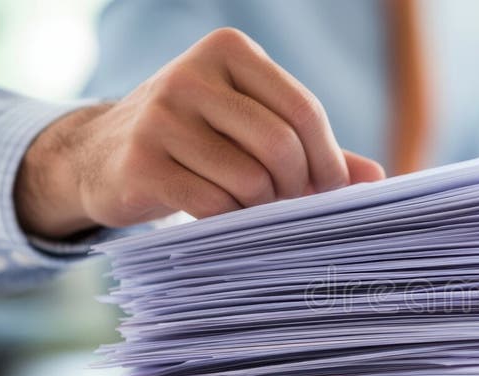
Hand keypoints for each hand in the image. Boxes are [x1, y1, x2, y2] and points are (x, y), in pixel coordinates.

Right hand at [14, 27, 383, 238]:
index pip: (304, 110)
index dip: (328, 160)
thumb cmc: (197, 139)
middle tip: (292, 205)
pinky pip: (213, 204)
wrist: (102, 154)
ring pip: (250, 179)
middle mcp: (192, 74)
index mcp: (230, 51)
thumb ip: (313, 146)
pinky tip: (220, 215)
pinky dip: (229, 220)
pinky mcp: (141, 162)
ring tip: (251, 206)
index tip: (330, 188)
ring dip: (262, 207)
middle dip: (298, 187)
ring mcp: (161, 117)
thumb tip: (376, 178)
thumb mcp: (252, 124)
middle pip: (281, 145)